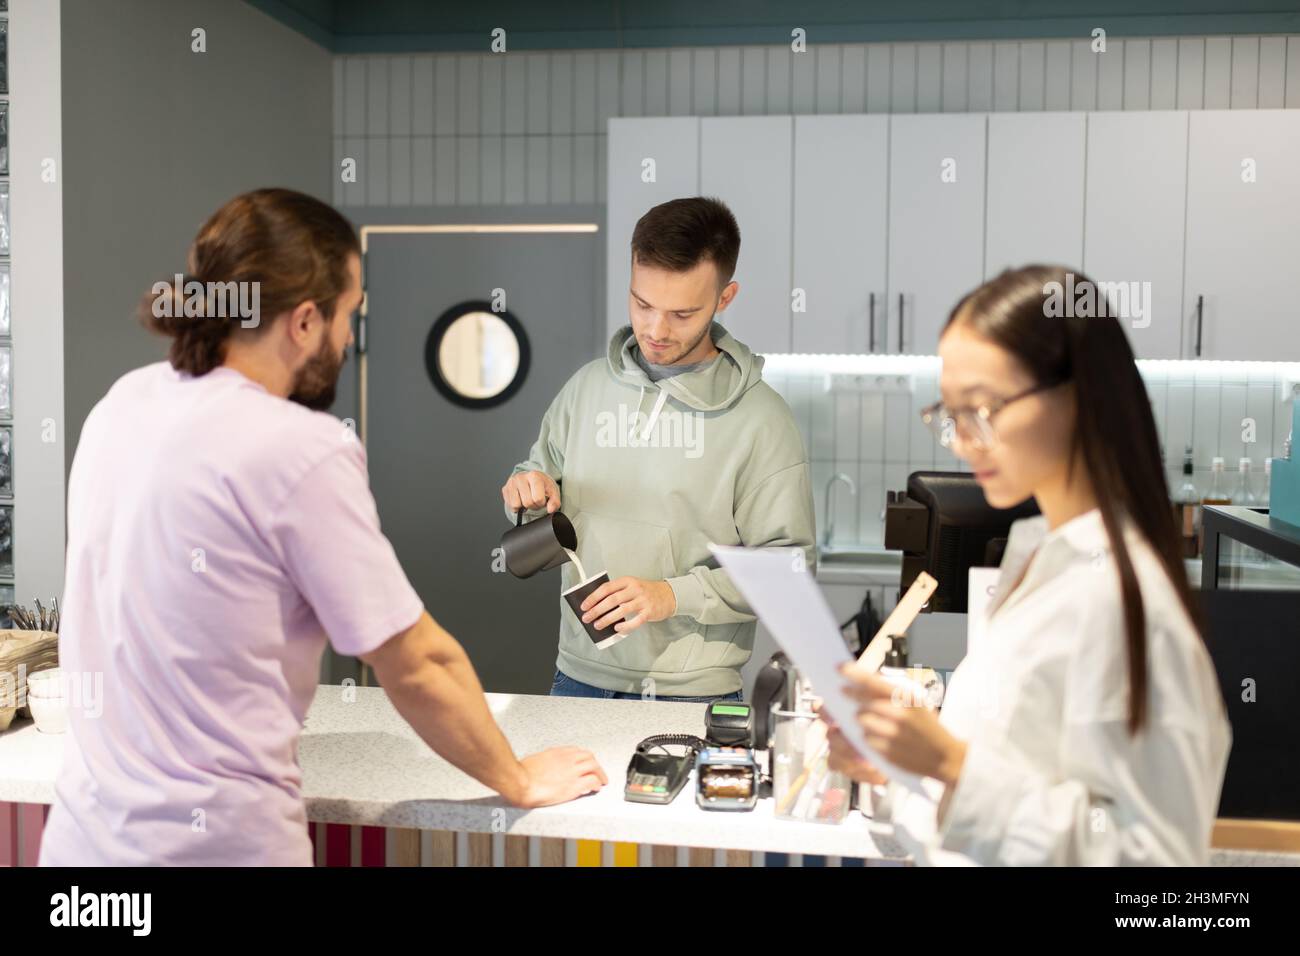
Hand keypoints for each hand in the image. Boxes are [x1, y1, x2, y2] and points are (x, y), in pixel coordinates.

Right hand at [502, 470, 560, 513]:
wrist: (532, 478)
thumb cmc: (542, 485)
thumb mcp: (553, 492)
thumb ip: (555, 501)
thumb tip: (550, 510)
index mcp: (534, 476)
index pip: (538, 498)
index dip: (541, 503)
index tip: (542, 499)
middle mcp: (520, 477)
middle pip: (527, 503)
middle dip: (533, 505)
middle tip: (535, 500)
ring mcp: (511, 483)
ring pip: (516, 505)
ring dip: (524, 506)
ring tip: (528, 499)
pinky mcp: (505, 489)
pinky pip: (510, 506)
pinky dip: (517, 506)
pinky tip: (521, 499)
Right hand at [513, 747, 607, 807]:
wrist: (520, 783)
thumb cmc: (522, 774)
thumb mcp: (535, 760)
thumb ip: (544, 761)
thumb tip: (544, 766)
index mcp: (557, 752)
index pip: (577, 751)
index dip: (584, 759)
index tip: (585, 764)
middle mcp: (567, 759)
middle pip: (589, 757)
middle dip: (595, 764)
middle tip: (597, 772)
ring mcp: (572, 772)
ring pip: (594, 767)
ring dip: (600, 773)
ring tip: (601, 780)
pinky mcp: (573, 786)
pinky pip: (592, 781)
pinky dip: (596, 784)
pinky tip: (596, 788)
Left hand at [580, 576, 676, 633]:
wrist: (669, 595)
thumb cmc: (646, 592)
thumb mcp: (632, 586)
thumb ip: (617, 592)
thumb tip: (597, 606)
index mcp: (627, 581)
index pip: (607, 588)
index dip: (593, 597)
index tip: (584, 605)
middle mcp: (635, 589)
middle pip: (612, 599)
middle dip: (597, 610)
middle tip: (587, 617)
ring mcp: (643, 600)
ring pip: (621, 610)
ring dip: (607, 619)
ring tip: (598, 625)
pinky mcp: (649, 611)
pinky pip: (635, 621)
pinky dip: (625, 626)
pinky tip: (617, 629)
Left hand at [837, 665, 966, 784]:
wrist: (946, 757)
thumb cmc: (928, 727)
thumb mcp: (916, 704)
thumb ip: (892, 694)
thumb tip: (862, 683)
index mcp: (907, 699)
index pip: (874, 682)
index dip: (854, 674)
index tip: (839, 668)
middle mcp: (899, 715)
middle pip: (862, 702)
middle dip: (851, 696)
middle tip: (843, 691)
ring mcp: (893, 735)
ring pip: (861, 721)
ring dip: (861, 719)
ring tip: (869, 718)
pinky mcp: (888, 752)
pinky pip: (865, 739)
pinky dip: (867, 737)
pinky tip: (878, 736)